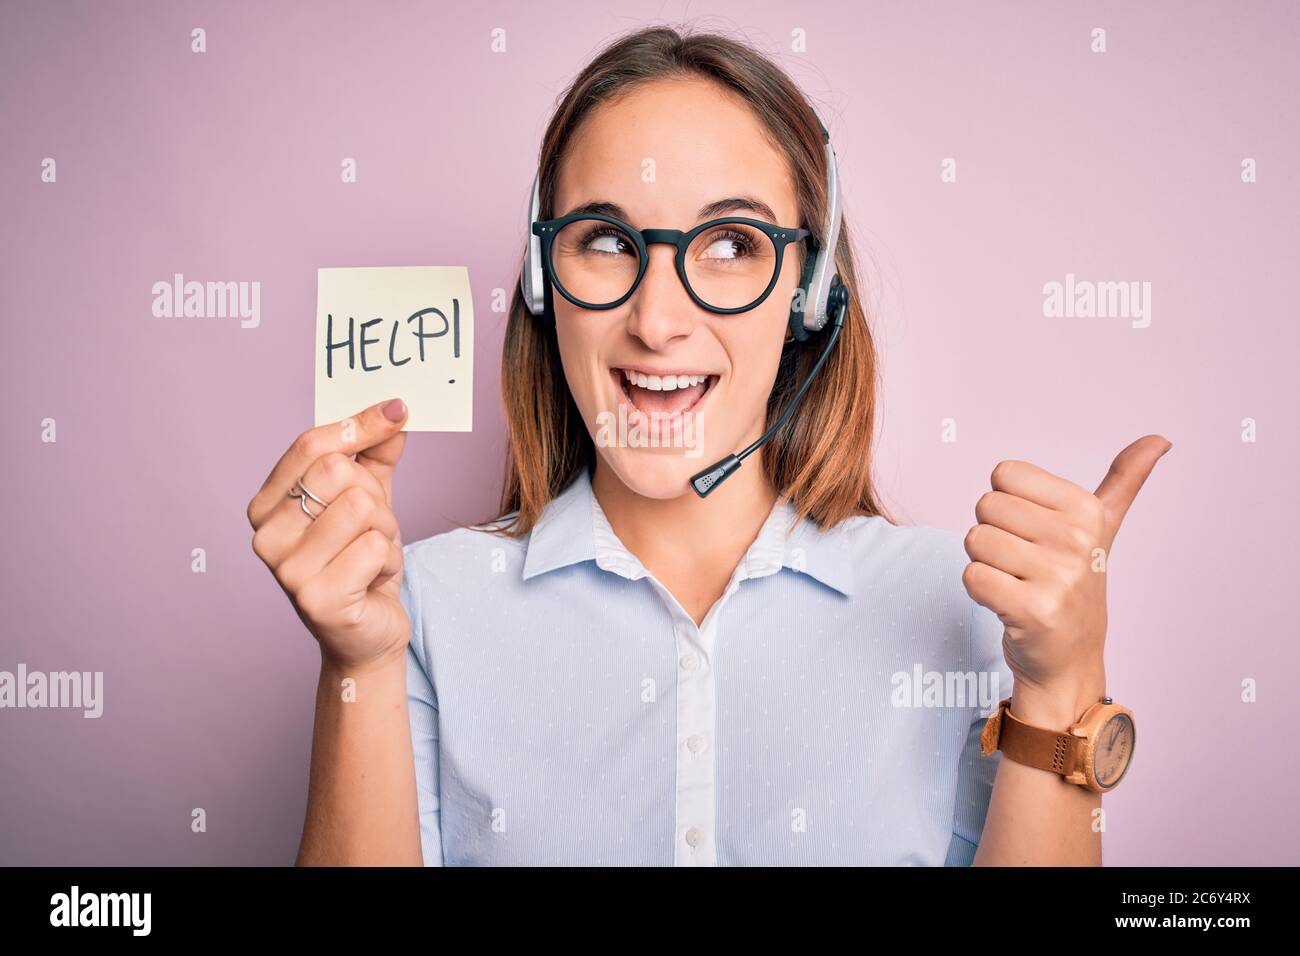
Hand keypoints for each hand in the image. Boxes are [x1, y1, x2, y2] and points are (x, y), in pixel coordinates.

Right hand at [247, 398, 410, 671]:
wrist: (366, 633)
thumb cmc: (360, 563)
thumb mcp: (369, 501)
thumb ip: (375, 457)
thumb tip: (392, 414)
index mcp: (267, 506)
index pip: (311, 445)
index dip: (360, 424)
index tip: (397, 410)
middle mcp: (265, 536)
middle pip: (339, 472)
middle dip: (374, 496)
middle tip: (373, 527)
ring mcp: (286, 570)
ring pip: (362, 508)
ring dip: (385, 532)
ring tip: (371, 557)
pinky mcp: (317, 599)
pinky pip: (374, 548)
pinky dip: (388, 562)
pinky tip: (372, 582)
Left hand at [961, 435, 1171, 726]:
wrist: (1069, 657)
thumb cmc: (1074, 583)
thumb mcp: (1102, 527)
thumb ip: (1124, 480)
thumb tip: (1159, 439)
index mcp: (1087, 509)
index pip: (1004, 473)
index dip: (1007, 503)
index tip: (1032, 531)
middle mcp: (1077, 539)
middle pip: (985, 506)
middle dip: (993, 534)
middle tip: (1022, 562)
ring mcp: (1058, 577)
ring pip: (975, 541)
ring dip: (985, 563)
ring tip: (1016, 582)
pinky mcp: (1033, 611)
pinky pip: (972, 576)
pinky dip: (979, 591)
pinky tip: (1007, 603)